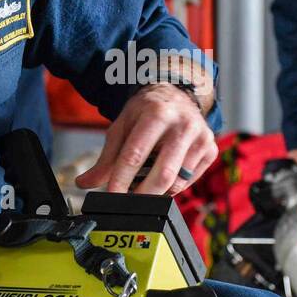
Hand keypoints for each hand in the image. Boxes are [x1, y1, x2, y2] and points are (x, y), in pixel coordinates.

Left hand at [76, 82, 215, 194]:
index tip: (112, 195)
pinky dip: (172, 188)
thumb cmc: (147, 111)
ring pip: (177, 181)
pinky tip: (162, 180)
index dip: (122, 179)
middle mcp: (183, 124)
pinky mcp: (211, 149)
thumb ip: (106, 158)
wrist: (178, 94)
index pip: (136, 154)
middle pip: (163, 174)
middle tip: (128, 202)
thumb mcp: (123, 126)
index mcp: (157, 113)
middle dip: (142, 195)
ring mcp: (201, 138)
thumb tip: (85, 183)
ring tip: (143, 190)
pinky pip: (189, 181)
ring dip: (156, 193)